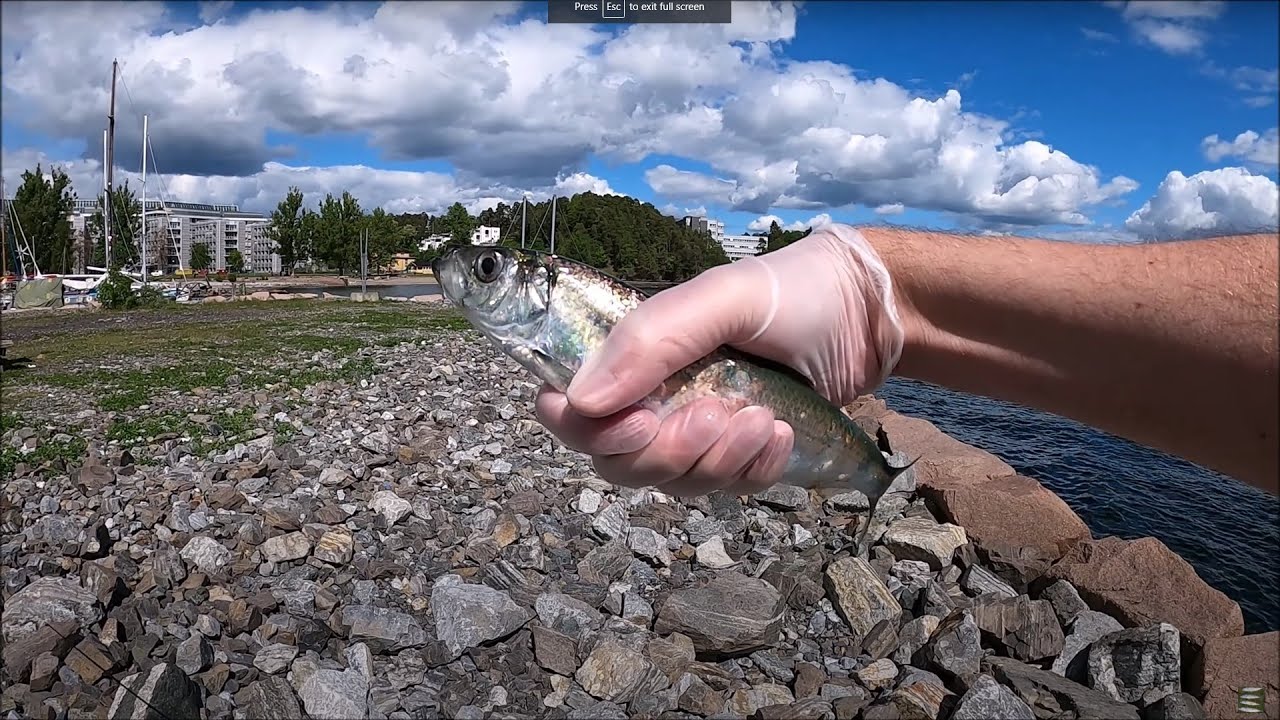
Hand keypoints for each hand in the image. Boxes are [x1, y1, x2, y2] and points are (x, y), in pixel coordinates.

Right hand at [535, 223, 905, 496]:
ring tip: (763, 417)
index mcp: (633, 355)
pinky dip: (753, 470)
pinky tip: (781, 435)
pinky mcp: (738, 458)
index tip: (641, 422)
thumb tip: (580, 399)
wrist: (871, 316)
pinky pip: (726, 490)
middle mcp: (654, 397)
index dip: (585, 430)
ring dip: (718, 460)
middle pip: (618, 462)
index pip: (572, 410)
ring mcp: (696, 432)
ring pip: (673, 482)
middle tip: (716, 415)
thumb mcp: (723, 297)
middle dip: (667, 452)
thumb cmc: (793, 292)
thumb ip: (651, 340)